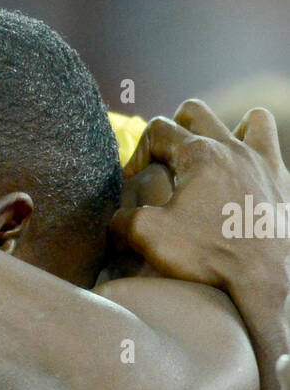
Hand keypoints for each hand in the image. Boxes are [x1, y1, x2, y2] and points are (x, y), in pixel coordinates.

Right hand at [111, 100, 289, 290]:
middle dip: (173, 130)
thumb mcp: (151, 237)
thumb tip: (116, 219)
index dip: (137, 154)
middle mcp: (232, 148)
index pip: (157, 130)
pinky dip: (258, 150)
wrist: (267, 277)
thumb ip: (123, 220)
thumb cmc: (211, 255)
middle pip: (195, 113)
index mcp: (198, 155)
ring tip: (214, 159)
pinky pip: (273, 146)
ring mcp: (262, 161)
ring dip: (227, 130)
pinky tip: (247, 174)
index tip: (132, 182)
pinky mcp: (282, 180)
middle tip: (165, 162)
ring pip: (248, 119)